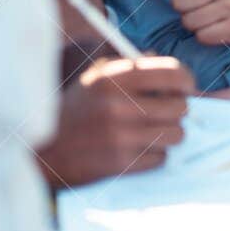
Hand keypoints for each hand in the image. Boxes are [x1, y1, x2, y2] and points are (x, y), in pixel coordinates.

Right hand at [36, 57, 193, 188]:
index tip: (186, 88)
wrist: (42, 150)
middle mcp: (118, 106)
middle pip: (180, 107)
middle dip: (177, 110)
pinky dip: (154, 155)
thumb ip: (132, 66)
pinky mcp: (120, 164)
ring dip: (168, 134)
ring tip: (150, 131)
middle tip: (166, 112)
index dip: (187, 80)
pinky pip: (160, 158)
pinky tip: (136, 149)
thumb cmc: (74, 110)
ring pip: (175, 134)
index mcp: (113, 78)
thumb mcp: (95, 78)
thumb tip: (168, 66)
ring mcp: (120, 137)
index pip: (172, 73)